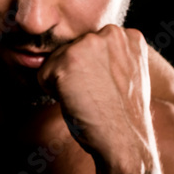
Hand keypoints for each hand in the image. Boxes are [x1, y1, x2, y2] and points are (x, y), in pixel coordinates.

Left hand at [37, 25, 153, 173]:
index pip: (92, 46)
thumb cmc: (124, 115)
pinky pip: (43, 74)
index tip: (107, 89)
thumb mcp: (127, 74)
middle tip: (97, 95)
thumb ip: (111, 56)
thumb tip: (81, 52)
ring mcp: (89, 43)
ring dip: (64, 82)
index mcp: (130, 35)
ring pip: (57, 59)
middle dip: (76, 73)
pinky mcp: (69, 59)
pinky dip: (52, 92)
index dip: (93, 72)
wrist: (125, 141)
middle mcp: (111, 32)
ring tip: (89, 98)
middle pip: (73, 49)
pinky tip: (77, 102)